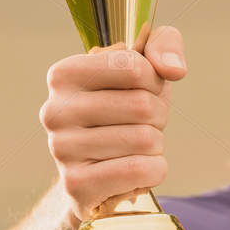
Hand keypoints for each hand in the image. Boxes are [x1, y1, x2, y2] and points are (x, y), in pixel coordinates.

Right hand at [40, 25, 186, 226]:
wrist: (99, 175)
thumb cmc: (124, 112)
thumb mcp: (145, 69)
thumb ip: (164, 45)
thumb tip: (174, 69)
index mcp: (64, 75)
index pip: (133, 66)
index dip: (153, 80)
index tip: (142, 90)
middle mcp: (54, 110)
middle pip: (143, 105)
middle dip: (157, 117)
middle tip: (142, 124)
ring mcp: (61, 149)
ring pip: (145, 139)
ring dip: (155, 145)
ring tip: (135, 147)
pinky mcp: (76, 184)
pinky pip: (140, 170)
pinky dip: (154, 170)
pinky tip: (137, 170)